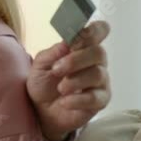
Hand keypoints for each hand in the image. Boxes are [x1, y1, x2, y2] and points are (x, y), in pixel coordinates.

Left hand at [28, 21, 111, 140]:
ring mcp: (100, 82)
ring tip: (60, 88)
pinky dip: (77, 99)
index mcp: (82, 48)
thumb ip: (54, 52)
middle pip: (99, 52)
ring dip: (75, 81)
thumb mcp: (40, 65)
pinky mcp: (100, 101)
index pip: (100, 30)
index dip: (93, 30)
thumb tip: (68, 41)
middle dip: (75, 60)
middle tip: (56, 70)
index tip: (77, 37)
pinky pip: (95, 97)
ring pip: (98, 74)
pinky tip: (64, 102)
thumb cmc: (43, 84)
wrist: (40, 110)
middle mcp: (96, 63)